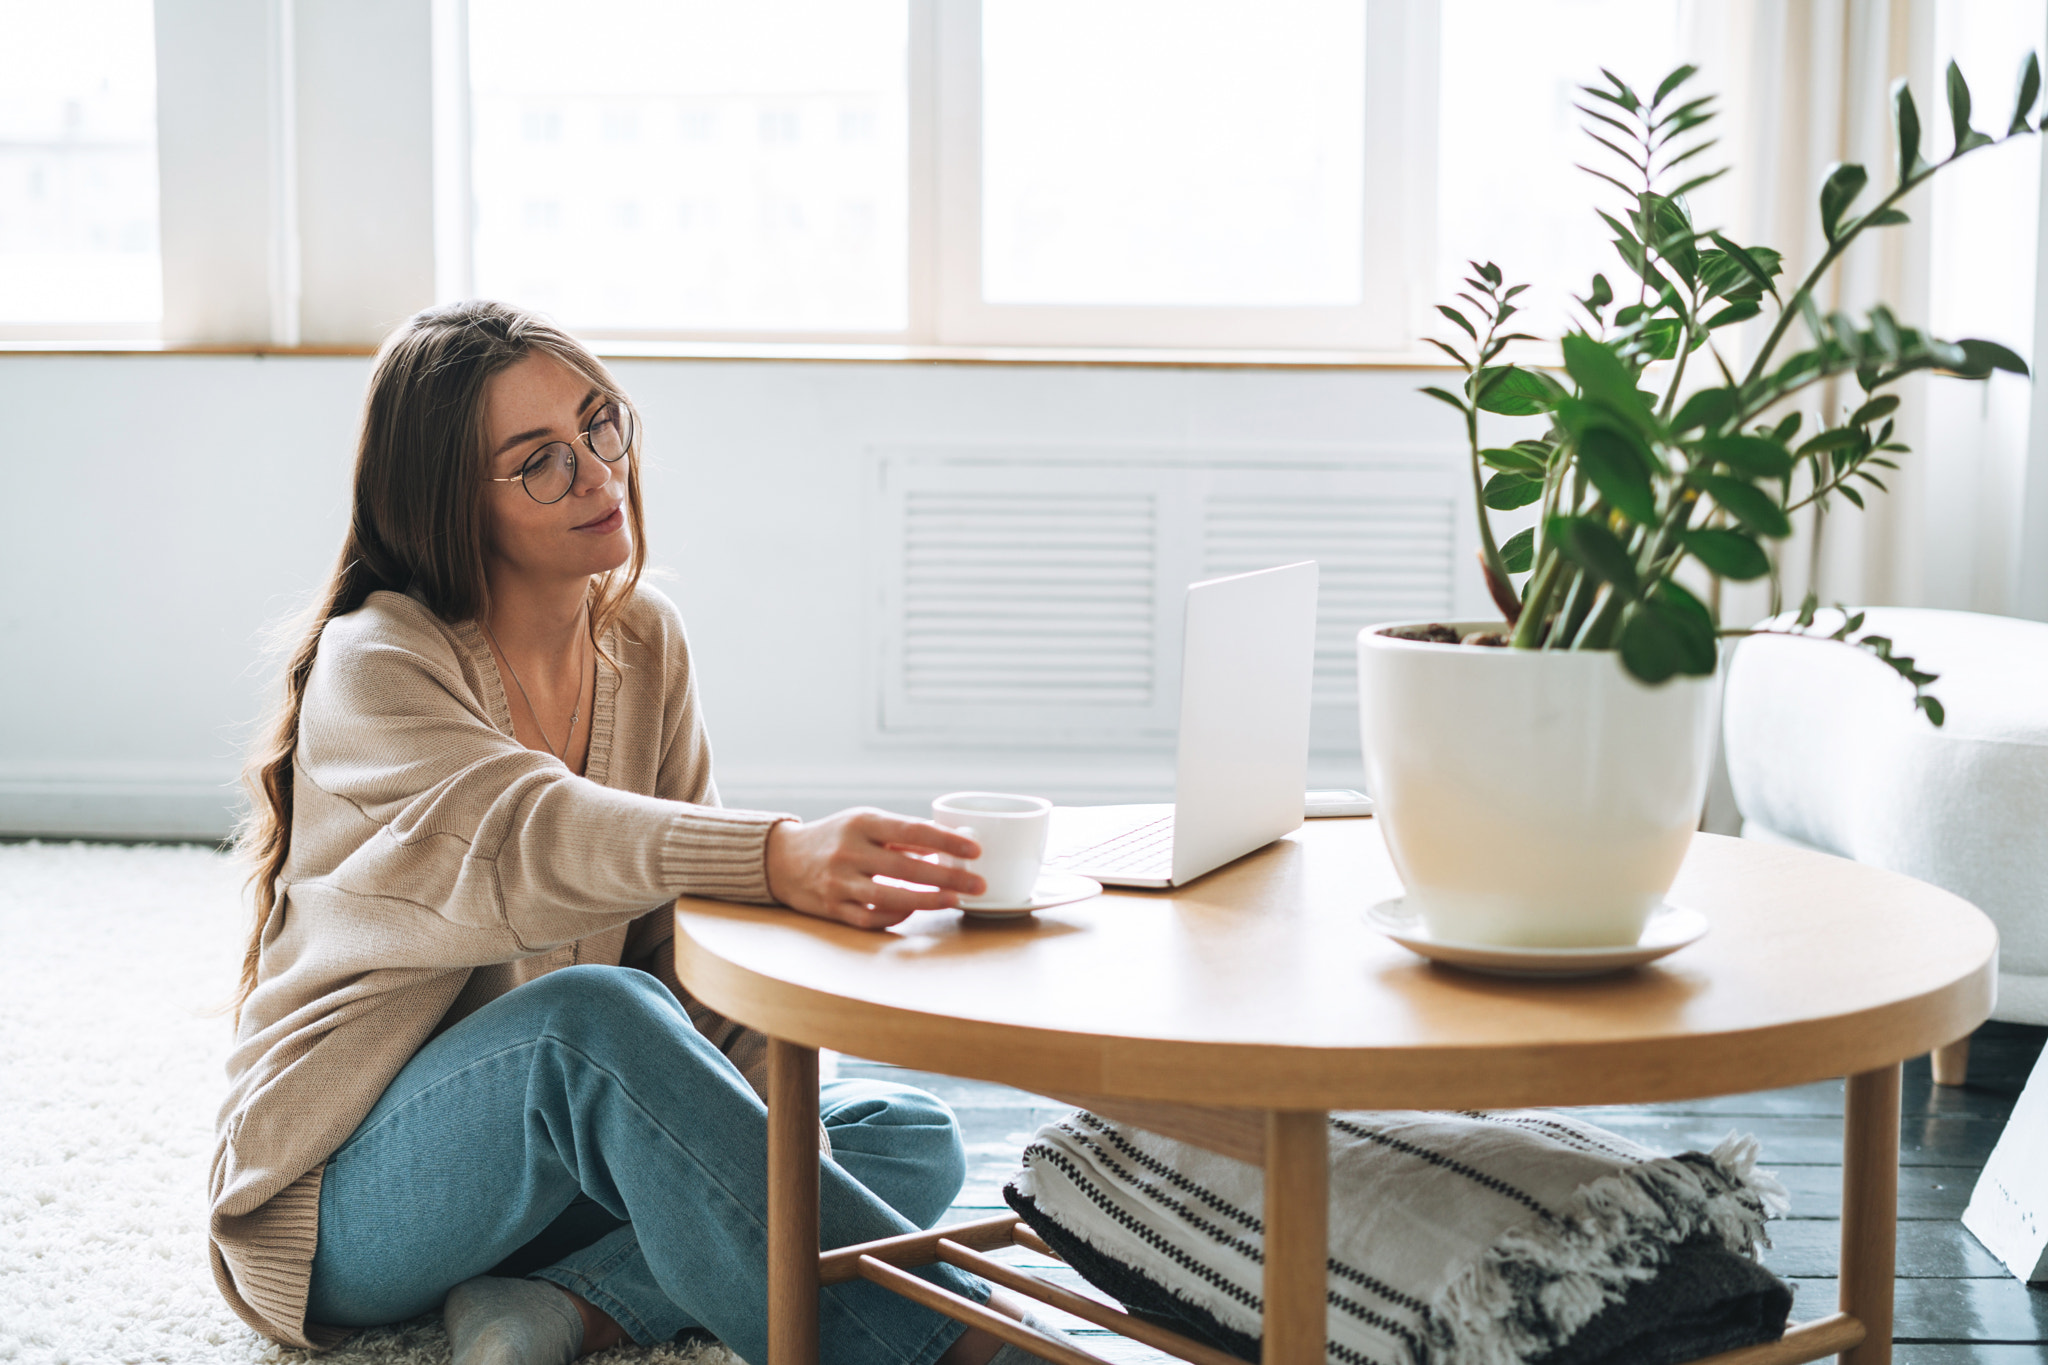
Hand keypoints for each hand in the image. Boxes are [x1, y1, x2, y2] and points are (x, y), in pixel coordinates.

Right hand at [765, 808, 985, 928]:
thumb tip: (950, 843)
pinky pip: (871, 919)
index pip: (912, 831)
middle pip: (907, 867)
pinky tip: (915, 911)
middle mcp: (849, 852)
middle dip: (948, 877)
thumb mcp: (864, 823)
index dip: (947, 841)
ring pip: (891, 897)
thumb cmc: (836, 837)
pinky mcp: (832, 908)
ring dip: (928, 901)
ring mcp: (839, 883)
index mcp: (862, 823)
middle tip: (977, 884)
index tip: (975, 850)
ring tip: (956, 901)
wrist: (781, 859)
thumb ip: (901, 833)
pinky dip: (897, 916)